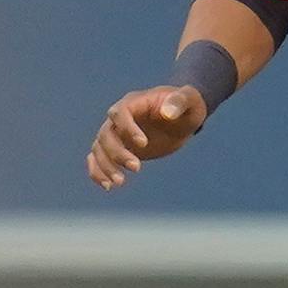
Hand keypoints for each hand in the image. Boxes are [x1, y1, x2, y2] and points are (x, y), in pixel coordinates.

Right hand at [85, 86, 207, 189]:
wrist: (182, 120)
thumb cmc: (187, 106)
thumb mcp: (191, 101)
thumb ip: (181, 101)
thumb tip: (167, 112)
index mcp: (135, 102)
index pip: (120, 112)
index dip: (127, 128)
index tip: (143, 144)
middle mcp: (119, 117)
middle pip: (106, 134)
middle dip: (117, 153)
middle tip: (137, 168)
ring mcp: (116, 133)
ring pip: (99, 148)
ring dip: (106, 166)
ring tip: (120, 182)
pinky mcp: (117, 148)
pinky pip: (97, 158)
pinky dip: (97, 171)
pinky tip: (108, 186)